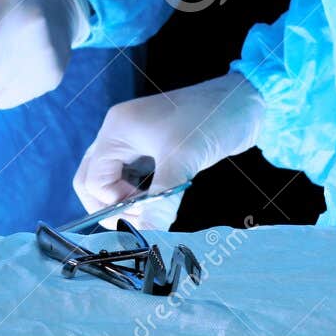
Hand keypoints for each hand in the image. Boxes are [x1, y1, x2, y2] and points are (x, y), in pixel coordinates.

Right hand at [73, 72, 264, 228]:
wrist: (243, 101)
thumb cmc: (210, 119)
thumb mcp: (184, 159)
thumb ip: (162, 198)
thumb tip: (149, 233)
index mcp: (117, 130)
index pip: (93, 178)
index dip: (114, 202)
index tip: (144, 213)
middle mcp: (118, 134)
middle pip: (92, 179)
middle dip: (109, 205)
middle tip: (138, 221)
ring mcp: (133, 140)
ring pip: (110, 179)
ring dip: (125, 200)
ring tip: (151, 213)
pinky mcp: (151, 148)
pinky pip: (131, 176)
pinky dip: (139, 193)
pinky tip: (158, 201)